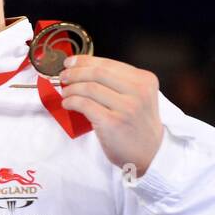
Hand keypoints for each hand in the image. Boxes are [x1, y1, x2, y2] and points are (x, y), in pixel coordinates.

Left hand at [58, 55, 164, 178]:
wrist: (150, 153)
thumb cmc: (138, 125)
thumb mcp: (139, 97)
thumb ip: (118, 82)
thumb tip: (83, 69)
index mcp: (145, 80)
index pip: (108, 63)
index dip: (85, 61)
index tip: (71, 62)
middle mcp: (138, 91)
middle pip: (97, 73)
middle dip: (75, 72)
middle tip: (63, 77)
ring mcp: (126, 107)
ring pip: (89, 88)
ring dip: (71, 89)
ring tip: (65, 93)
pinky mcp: (113, 122)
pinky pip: (84, 104)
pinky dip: (71, 101)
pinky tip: (67, 104)